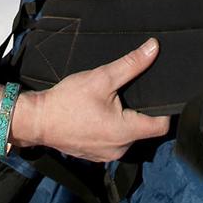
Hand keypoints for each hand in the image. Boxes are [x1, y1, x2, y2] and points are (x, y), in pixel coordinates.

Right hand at [21, 39, 170, 161]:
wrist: (37, 119)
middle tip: (132, 91)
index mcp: (125, 132)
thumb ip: (131, 64)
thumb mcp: (102, 77)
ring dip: (126, 119)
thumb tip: (153, 48)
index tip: (161, 93)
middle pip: (145, 129)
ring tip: (114, 101)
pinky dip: (112, 127)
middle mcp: (120, 149)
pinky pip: (114, 140)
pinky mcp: (96, 154)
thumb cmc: (68, 100)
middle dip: (141, 110)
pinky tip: (101, 112)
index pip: (161, 125)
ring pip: (129, 134)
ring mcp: (107, 154)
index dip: (165, 108)